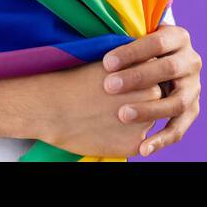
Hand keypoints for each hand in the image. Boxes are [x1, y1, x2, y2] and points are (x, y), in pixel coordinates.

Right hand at [33, 61, 163, 157]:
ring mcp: (144, 120)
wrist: (52, 106)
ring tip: (106, 115)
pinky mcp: (134, 144)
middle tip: (111, 101)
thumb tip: (149, 72)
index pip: (153, 75)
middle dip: (139, 100)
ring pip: (147, 120)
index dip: (135, 81)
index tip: (116, 83)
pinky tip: (104, 130)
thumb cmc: (77, 81)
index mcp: (144, 70)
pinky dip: (123, 139)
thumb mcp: (111, 63)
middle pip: (154, 98)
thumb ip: (133, 67)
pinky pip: (138, 142)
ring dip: (134, 120)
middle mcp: (151, 94)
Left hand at [101, 24, 201, 156]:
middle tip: (109, 86)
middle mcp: (192, 62)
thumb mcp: (135, 38)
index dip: (132, 52)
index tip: (106, 63)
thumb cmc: (136, 50)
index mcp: (179, 38)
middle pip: (169, 69)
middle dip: (138, 78)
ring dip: (149, 110)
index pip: (157, 43)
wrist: (158, 62)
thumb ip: (124, 39)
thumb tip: (99, 45)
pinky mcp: (191, 110)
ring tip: (122, 115)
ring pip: (176, 102)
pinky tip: (143, 149)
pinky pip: (179, 128)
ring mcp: (194, 88)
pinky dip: (161, 140)